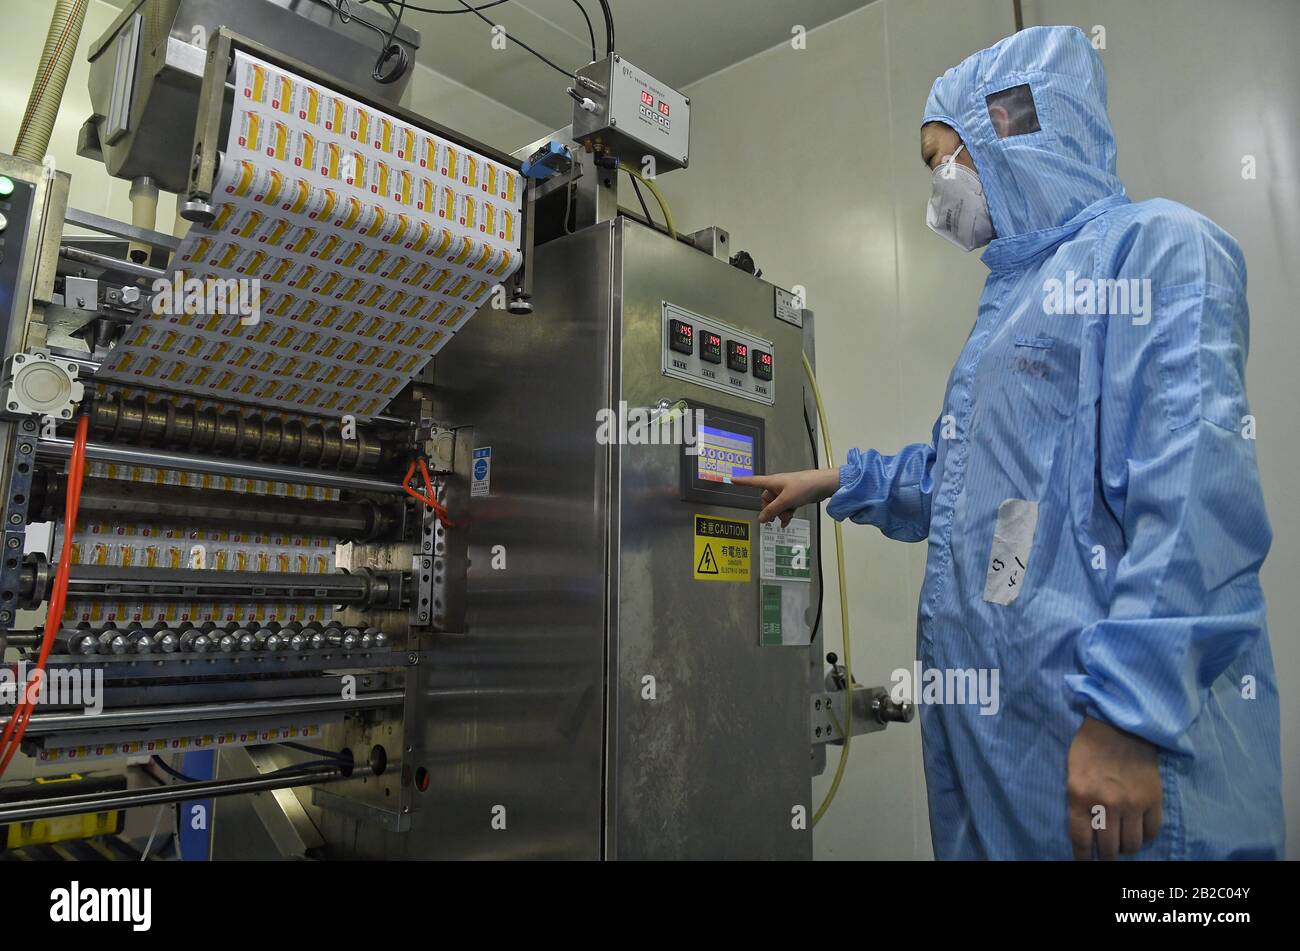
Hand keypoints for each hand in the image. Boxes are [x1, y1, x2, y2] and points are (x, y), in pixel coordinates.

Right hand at [732, 469, 839, 525]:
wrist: (823, 485)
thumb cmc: (803, 486)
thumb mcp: (785, 500)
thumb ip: (772, 511)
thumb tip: (761, 519)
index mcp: (772, 482)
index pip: (753, 482)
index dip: (742, 482)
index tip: (732, 480)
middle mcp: (777, 486)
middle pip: (765, 500)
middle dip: (769, 510)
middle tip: (773, 518)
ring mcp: (786, 492)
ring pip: (776, 506)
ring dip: (779, 514)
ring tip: (786, 519)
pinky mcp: (794, 497)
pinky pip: (785, 507)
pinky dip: (785, 514)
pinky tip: (787, 522)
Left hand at [1067, 716, 1162, 859]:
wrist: (1120, 723)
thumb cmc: (1090, 746)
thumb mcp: (1072, 773)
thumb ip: (1077, 802)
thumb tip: (1084, 830)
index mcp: (1080, 796)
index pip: (1081, 840)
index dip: (1082, 857)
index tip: (1085, 862)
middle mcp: (1106, 804)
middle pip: (1108, 848)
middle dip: (1106, 855)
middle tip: (1106, 853)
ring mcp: (1132, 803)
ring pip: (1132, 845)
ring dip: (1126, 847)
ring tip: (1123, 841)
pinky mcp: (1153, 799)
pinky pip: (1152, 832)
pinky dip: (1145, 835)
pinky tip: (1139, 829)